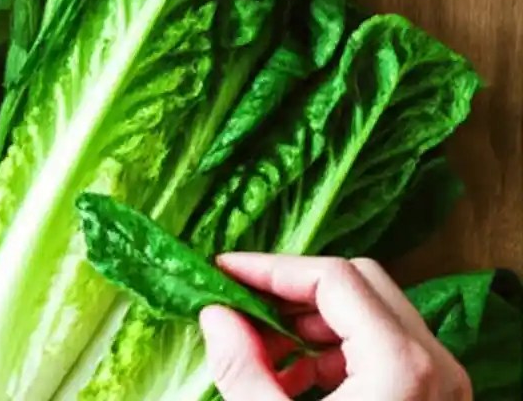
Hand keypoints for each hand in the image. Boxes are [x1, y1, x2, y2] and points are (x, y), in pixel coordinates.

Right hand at [199, 254, 469, 400]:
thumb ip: (242, 368)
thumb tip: (215, 314)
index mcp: (402, 363)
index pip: (333, 277)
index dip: (270, 268)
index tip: (223, 271)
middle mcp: (435, 364)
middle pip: (357, 284)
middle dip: (290, 291)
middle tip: (239, 305)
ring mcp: (440, 383)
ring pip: (370, 316)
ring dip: (308, 322)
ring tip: (258, 349)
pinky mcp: (432, 400)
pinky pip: (382, 352)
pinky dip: (334, 353)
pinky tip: (291, 380)